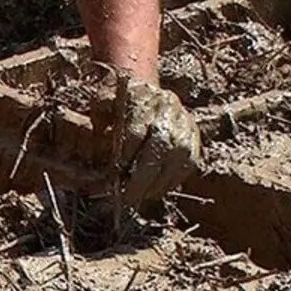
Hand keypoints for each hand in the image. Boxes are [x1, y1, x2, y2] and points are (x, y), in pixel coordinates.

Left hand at [91, 73, 201, 208]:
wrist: (145, 90)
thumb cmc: (118, 103)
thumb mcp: (102, 104)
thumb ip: (98, 118)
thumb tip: (97, 139)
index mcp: (142, 98)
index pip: (134, 134)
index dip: (124, 160)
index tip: (113, 179)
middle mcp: (168, 108)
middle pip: (161, 147)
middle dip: (143, 178)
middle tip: (127, 200)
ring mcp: (185, 122)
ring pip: (178, 158)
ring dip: (158, 184)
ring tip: (140, 198)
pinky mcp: (194, 135)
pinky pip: (189, 163)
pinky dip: (173, 181)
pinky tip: (156, 190)